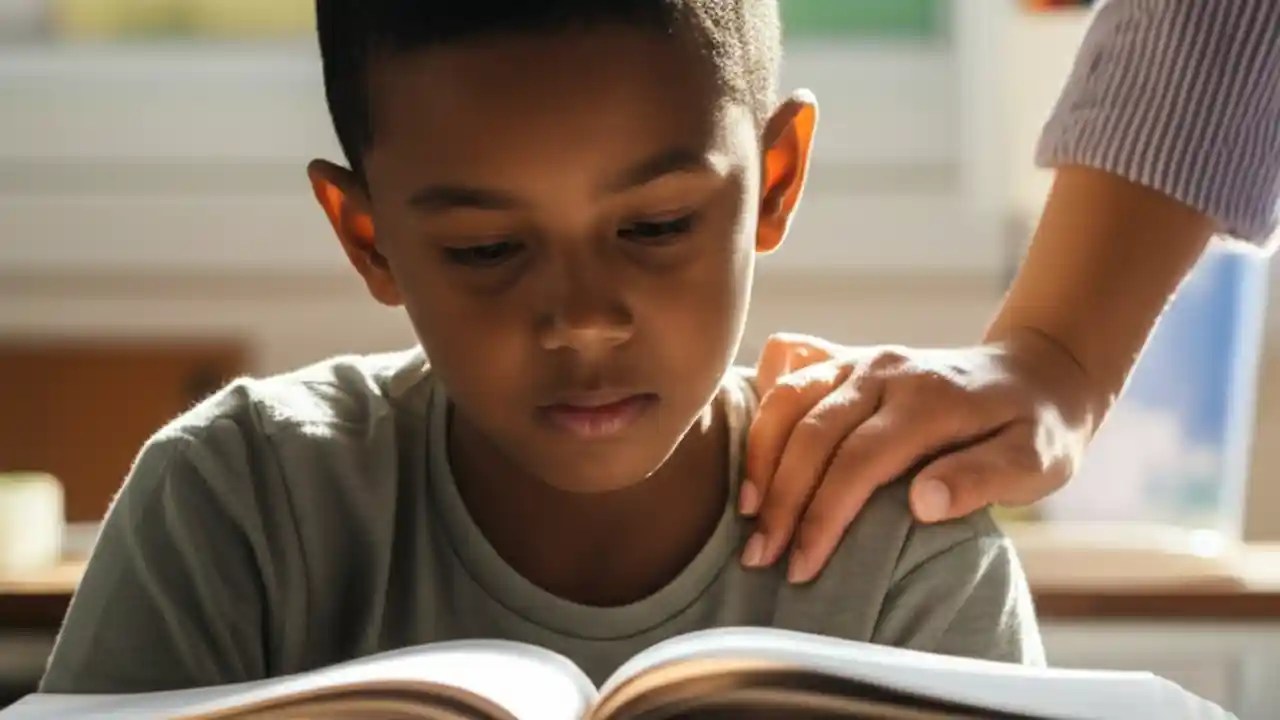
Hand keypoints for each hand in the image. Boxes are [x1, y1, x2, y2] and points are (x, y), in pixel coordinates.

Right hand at [740, 331, 1097, 583]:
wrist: (1038, 372)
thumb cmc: (1036, 428)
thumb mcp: (1035, 462)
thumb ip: (981, 480)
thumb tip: (920, 503)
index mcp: (930, 400)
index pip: (859, 461)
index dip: (823, 515)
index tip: (802, 565)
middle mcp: (886, 371)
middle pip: (812, 432)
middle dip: (781, 498)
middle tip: (761, 556)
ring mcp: (863, 360)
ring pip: (789, 398)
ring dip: (760, 457)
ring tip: (748, 514)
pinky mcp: (849, 358)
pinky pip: (790, 369)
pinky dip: (764, 404)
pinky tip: (752, 446)